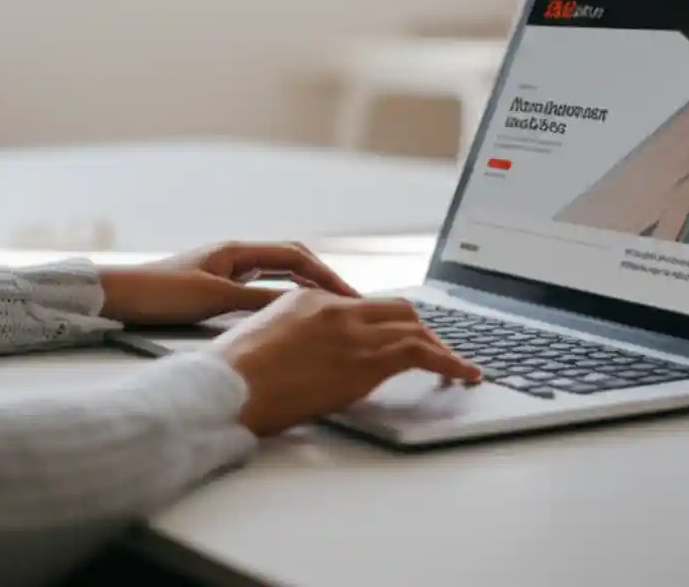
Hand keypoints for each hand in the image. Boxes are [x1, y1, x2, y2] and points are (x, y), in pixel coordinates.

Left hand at [99, 241, 359, 324]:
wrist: (118, 297)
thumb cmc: (160, 293)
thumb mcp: (213, 298)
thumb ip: (257, 299)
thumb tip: (300, 303)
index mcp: (237, 251)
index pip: (295, 256)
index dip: (326, 275)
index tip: (351, 296)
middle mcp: (235, 256)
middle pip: (291, 261)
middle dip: (322, 279)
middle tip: (350, 302)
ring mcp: (226, 271)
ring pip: (277, 275)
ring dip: (305, 287)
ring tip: (330, 309)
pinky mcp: (215, 287)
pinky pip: (260, 288)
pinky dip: (282, 297)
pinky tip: (291, 314)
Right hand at [212, 290, 481, 435]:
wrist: (223, 388)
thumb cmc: (229, 377)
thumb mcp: (257, 342)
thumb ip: (288, 339)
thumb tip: (301, 359)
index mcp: (307, 301)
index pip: (362, 305)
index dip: (386, 324)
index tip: (398, 337)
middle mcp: (335, 309)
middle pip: (396, 309)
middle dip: (420, 329)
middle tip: (433, 351)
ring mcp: (352, 332)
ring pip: (414, 328)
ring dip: (440, 348)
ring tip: (458, 367)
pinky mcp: (364, 361)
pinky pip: (421, 353)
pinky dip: (450, 362)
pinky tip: (464, 374)